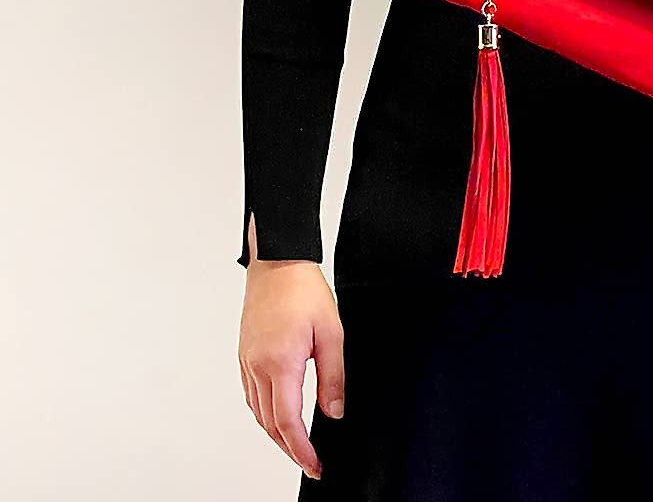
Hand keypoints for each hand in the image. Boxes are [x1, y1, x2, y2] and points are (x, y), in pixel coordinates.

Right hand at [237, 215, 343, 480]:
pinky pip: (251, 395)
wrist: (278, 262)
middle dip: (289, 448)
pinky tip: (277, 414)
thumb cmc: (304, 290)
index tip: (315, 465)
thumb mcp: (331, 332)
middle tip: (310, 461)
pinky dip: (264, 412)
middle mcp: (258, 367)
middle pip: (270, 423)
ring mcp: (248, 361)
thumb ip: (334, 377)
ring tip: (297, 444)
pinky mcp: (245, 354)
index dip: (301, 450)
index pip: (288, 422)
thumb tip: (334, 412)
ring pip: (258, 412)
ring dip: (276, 433)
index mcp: (280, 363)